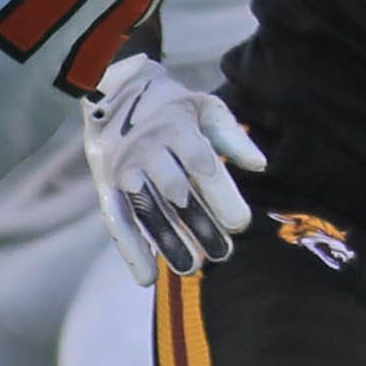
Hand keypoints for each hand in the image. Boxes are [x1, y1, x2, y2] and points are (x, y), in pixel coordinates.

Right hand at [82, 52, 267, 284]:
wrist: (114, 87)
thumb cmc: (172, 105)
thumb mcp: (205, 107)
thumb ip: (232, 135)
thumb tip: (260, 165)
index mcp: (177, 128)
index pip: (201, 163)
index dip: (221, 194)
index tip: (240, 224)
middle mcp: (148, 148)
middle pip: (175, 191)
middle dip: (199, 224)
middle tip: (223, 255)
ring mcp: (124, 167)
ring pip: (146, 209)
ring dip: (167, 241)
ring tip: (191, 269)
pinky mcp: (106, 184)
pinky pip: (117, 219)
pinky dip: (130, 249)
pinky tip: (148, 277)